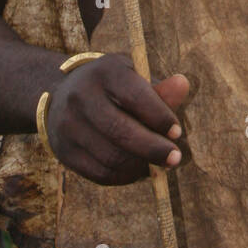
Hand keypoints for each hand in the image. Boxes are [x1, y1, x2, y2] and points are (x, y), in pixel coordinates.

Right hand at [45, 54, 188, 185]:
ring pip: (111, 157)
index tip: (177, 132)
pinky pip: (100, 173)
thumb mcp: (133, 76)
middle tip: (175, 158)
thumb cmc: (112, 86)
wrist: (64, 95)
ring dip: (141, 166)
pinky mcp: (65, 151)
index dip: (159, 117)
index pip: (134, 96)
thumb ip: (158, 88)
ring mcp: (69, 125)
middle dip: (153, 148)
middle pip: (120, 131)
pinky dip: (125, 176)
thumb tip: (183, 84)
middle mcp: (81, 96)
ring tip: (159, 163)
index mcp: (104, 71)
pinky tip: (138, 169)